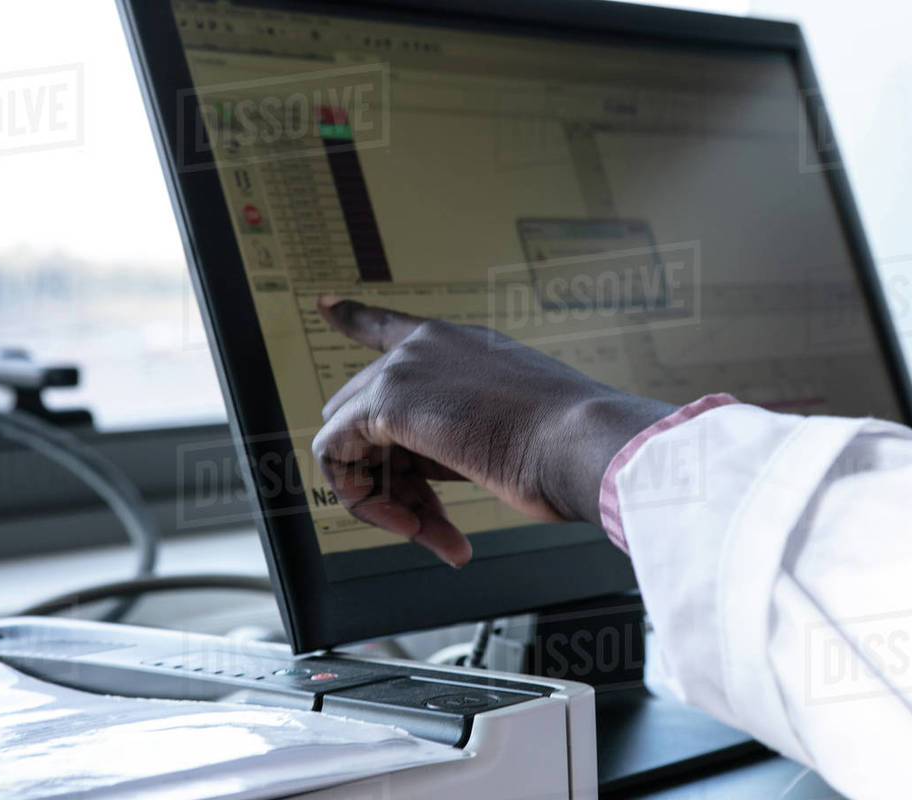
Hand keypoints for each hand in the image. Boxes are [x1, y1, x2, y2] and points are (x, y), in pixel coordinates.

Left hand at [311, 297, 676, 566]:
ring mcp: (403, 367)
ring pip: (346, 440)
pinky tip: (414, 527)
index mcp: (461, 346)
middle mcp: (425, 347)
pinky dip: (366, 502)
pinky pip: (338, 459)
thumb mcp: (509, 430)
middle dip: (391, 475)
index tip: (326, 305)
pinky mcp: (387, 401)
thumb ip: (454, 435)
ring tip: (429, 533)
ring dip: (383, 498)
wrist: (585, 443)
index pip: (392, 327)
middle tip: (433, 521)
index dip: (355, 316)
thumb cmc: (568, 448)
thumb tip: (411, 475)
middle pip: (364, 414)